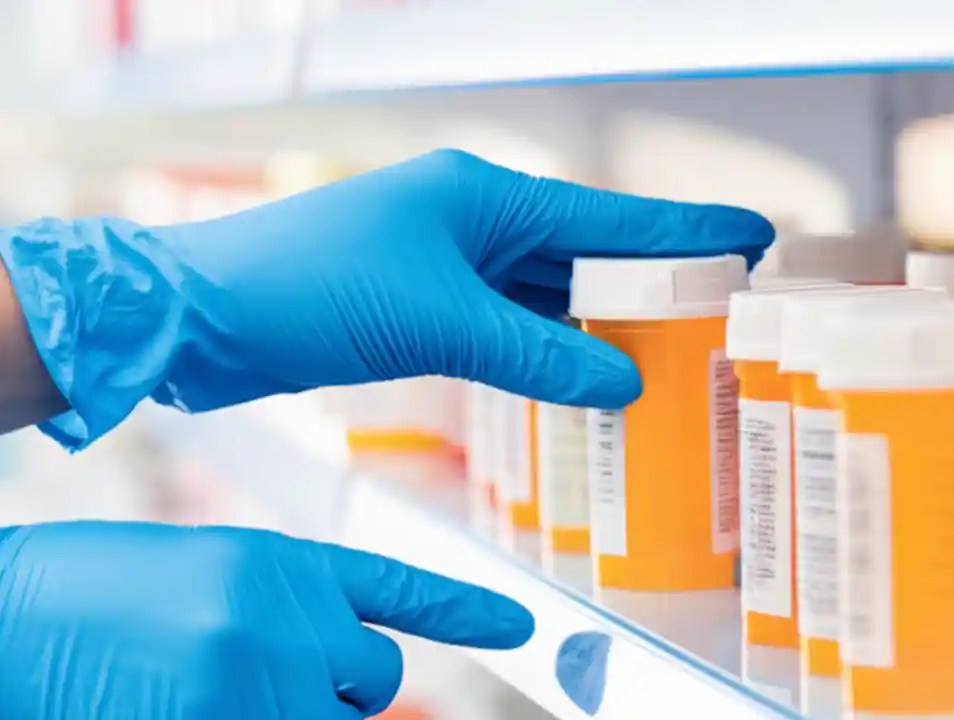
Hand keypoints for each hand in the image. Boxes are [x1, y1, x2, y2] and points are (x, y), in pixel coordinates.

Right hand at [0, 514, 532, 719]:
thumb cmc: (89, 596)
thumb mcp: (208, 577)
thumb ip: (287, 613)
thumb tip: (350, 674)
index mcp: (284, 561)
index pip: (401, 588)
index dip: (466, 611)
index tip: (522, 627)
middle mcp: (289, 617)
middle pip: (374, 682)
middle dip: (332, 692)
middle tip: (253, 677)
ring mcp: (260, 680)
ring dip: (291, 715)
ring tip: (205, 682)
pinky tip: (190, 698)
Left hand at [157, 149, 770, 410]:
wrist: (199, 316)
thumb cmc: (306, 290)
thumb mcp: (436, 323)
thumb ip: (536, 356)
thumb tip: (623, 382)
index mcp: (480, 196)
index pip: (609, 216)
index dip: (687, 230)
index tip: (754, 234)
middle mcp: (469, 219)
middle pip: (585, 251)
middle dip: (651, 280)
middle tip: (721, 305)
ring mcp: (442, 260)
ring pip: (545, 291)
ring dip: (597, 320)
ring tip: (665, 346)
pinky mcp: (416, 304)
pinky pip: (505, 324)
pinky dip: (545, 348)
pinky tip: (578, 371)